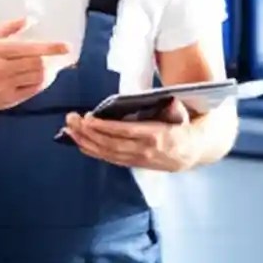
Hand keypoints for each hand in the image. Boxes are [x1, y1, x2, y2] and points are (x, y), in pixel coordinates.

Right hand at [0, 18, 70, 110]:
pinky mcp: (10, 99)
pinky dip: (43, 82)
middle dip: (54, 61)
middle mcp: (1, 69)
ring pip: (37, 78)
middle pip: (36, 65)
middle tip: (64, 56)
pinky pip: (34, 90)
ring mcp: (6, 86)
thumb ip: (10, 27)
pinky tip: (45, 76)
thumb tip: (32, 19)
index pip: (28, 49)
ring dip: (50, 71)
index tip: (66, 47)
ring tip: (55, 65)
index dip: (50, 48)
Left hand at [62, 99, 198, 172]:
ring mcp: (138, 159)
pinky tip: (80, 144)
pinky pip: (110, 159)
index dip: (105, 127)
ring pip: (108, 153)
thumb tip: (171, 98)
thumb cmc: (184, 125)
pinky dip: (93, 152)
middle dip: (88, 133)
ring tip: (69, 130)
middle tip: (71, 120)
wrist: (193, 151)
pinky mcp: (134, 164)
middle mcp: (144, 150)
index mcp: (156, 135)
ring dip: (86, 142)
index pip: (125, 132)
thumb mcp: (183, 113)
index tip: (88, 119)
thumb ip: (175, 107)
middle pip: (111, 144)